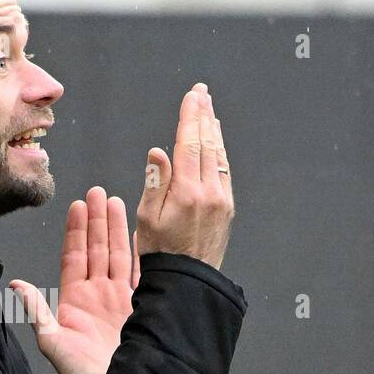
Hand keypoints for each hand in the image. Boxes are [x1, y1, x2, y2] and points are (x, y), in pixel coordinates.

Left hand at [11, 186, 139, 373]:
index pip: (74, 256)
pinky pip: (139, 274)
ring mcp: (117, 300)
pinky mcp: (137, 308)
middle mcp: (96, 294)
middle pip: (96, 248)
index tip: (78, 205)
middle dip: (96, 220)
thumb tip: (15, 284)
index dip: (76, 231)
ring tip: (117, 201)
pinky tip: (143, 234)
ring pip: (117, 255)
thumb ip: (37, 311)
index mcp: (74, 299)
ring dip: (116, 230)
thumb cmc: (79, 372)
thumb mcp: (53, 342)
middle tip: (98, 191)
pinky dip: (141, 253)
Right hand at [135, 82, 234, 269]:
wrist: (188, 279)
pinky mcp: (226, 207)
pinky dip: (220, 150)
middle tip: (202, 94)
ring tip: (209, 110)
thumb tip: (159, 152)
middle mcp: (209, 192)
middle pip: (207, 143)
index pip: (189, 143)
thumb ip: (155, 182)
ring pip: (219, 155)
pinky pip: (224, 170)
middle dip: (204, 115)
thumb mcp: (147, 218)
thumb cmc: (161, 252)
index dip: (190, 117)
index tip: (191, 97)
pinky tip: (216, 142)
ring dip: (214, 130)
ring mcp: (221, 199)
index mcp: (186, 192)